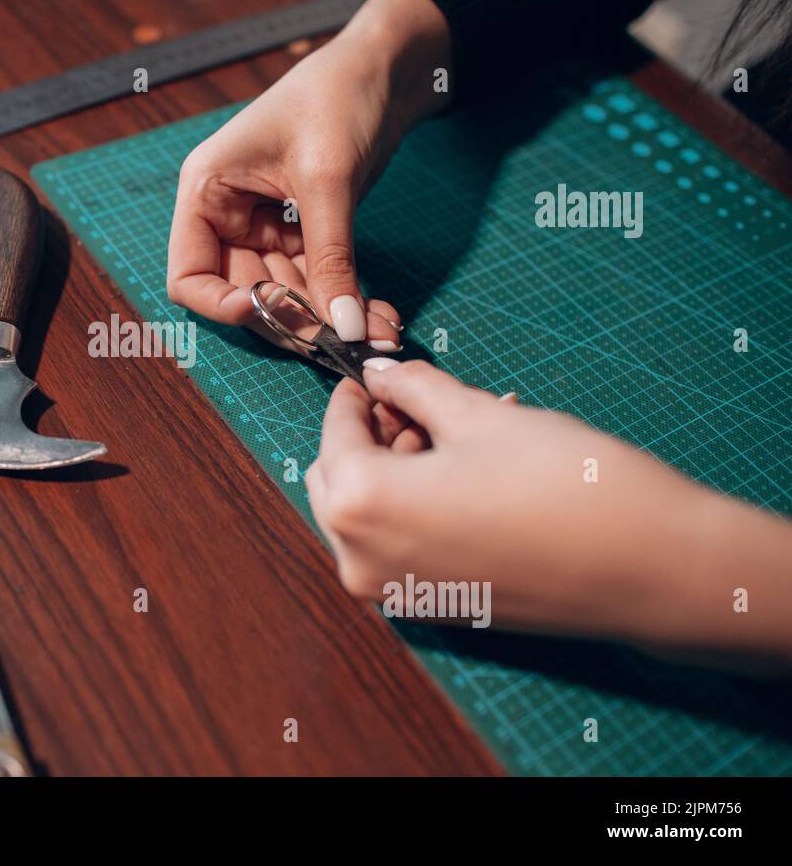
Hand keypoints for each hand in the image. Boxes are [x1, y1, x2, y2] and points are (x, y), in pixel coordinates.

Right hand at [166, 0, 451, 345]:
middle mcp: (227, 214)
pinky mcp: (301, 231)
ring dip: (326, 318)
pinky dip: (342, 300)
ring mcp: (264, 226)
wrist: (384, 67)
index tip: (267, 314)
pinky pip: (314, 281)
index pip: (188, 274)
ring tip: (375, 333)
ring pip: (284, 295)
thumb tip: (342, 328)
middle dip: (291, 321)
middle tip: (341, 340)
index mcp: (207, 191)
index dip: (220, 304)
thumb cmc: (338, 97)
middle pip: (242, 293)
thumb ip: (329, 257)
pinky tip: (377, 316)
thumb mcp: (329, 180)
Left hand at [308, 359, 791, 666]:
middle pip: (338, 481)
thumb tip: (381, 374)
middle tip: (417, 403)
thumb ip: (413, 389)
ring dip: (396, 471)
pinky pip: (398, 545)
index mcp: (360, 505)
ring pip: (368, 515)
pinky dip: (415, 507)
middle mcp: (361, 560)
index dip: (353, 396)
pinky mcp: (431, 609)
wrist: (647, 568)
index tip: (373, 373)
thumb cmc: (562, 483)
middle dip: (371, 437)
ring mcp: (394, 593)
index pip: (334, 434)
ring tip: (457, 433)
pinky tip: (467, 476)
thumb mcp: (478, 416)